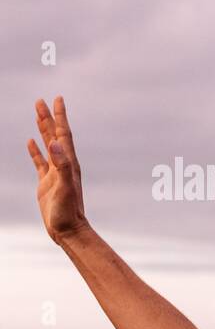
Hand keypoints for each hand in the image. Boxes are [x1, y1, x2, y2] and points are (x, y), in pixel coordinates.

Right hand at [27, 96, 88, 243]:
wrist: (68, 230)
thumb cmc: (67, 210)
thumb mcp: (64, 186)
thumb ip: (61, 165)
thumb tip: (55, 144)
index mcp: (69, 163)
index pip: (64, 134)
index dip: (60, 116)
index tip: (57, 98)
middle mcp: (63, 165)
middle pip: (54, 135)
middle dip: (48, 117)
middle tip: (41, 100)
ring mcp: (54, 172)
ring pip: (47, 145)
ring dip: (42, 129)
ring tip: (37, 114)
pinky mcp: (46, 182)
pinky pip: (40, 161)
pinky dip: (35, 150)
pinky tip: (31, 141)